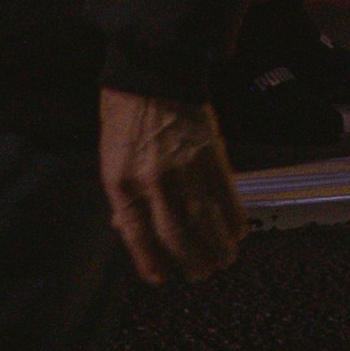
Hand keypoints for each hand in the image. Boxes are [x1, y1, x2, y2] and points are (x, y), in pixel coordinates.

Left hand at [99, 89, 247, 285]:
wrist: (153, 72)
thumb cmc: (125, 116)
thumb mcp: (111, 160)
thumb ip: (123, 197)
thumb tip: (132, 230)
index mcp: (123, 182)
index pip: (137, 234)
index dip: (150, 261)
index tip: (161, 278)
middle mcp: (154, 180)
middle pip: (175, 232)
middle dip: (190, 259)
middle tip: (201, 275)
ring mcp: (185, 166)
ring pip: (204, 217)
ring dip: (216, 244)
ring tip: (224, 260)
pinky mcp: (212, 150)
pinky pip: (226, 190)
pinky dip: (233, 213)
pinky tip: (238, 228)